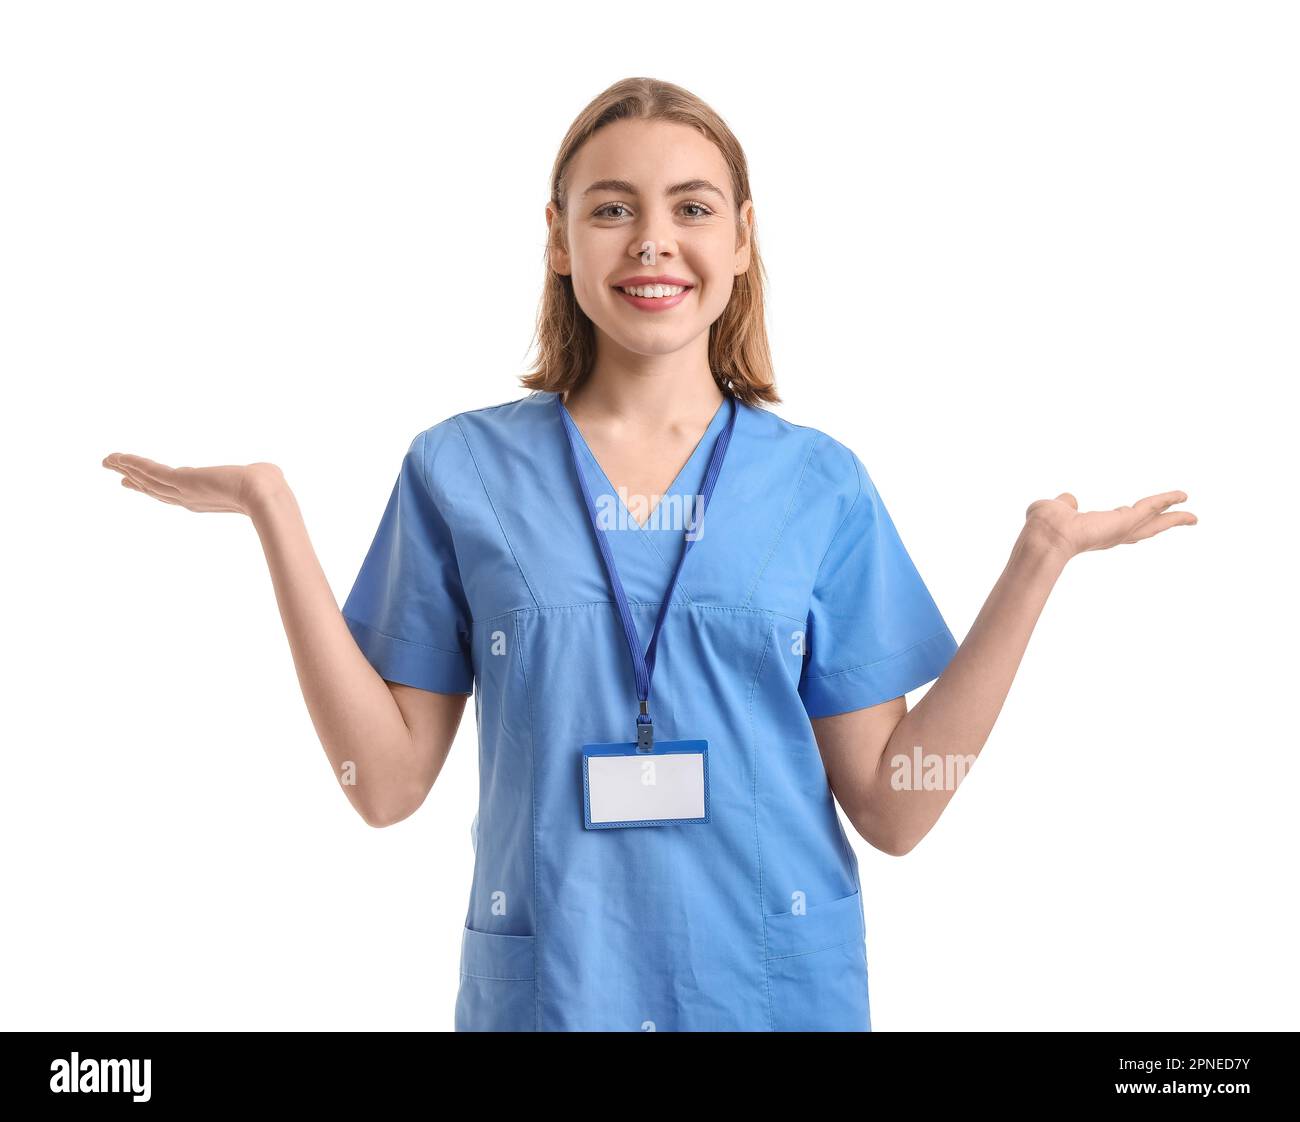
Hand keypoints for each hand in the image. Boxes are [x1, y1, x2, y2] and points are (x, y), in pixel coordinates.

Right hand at [101, 453, 283, 515]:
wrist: (266, 497)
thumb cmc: (270, 490)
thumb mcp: (260, 480)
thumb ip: (258, 476)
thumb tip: (270, 471)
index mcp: (205, 499)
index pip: (173, 493)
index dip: (153, 487)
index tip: (137, 482)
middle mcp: (190, 499)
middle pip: (154, 488)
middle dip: (134, 479)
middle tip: (115, 471)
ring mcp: (184, 492)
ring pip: (148, 480)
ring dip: (127, 468)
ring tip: (108, 461)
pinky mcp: (183, 481)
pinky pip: (152, 471)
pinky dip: (134, 463)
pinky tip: (119, 458)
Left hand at [1024, 490, 1197, 561]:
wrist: (1045, 536)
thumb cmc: (1043, 527)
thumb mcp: (1055, 509)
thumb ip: (1064, 504)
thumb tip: (1068, 500)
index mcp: (1097, 532)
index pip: (1120, 524)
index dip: (1130, 518)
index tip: (1138, 513)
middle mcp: (1112, 535)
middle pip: (1146, 529)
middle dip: (1165, 525)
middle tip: (1186, 520)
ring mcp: (1121, 530)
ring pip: (1155, 523)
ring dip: (1174, 518)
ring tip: (1192, 516)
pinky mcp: (1126, 521)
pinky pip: (1151, 506)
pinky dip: (1167, 500)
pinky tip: (1182, 495)